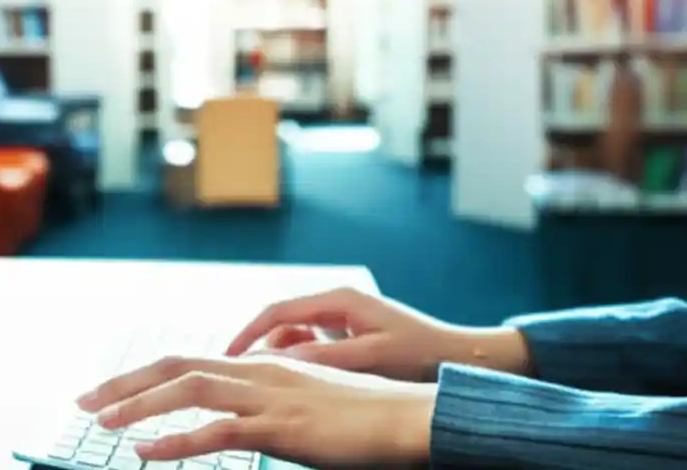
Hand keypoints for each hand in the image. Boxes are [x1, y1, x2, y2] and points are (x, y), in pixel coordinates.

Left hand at [77, 355, 435, 467]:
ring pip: (187, 389)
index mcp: (259, 364)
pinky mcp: (281, 427)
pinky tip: (146, 453)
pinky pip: (217, 432)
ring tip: (100, 423)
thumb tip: (231, 413)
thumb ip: (263, 404)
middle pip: (175, 366)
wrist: (405, 417)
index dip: (142, 375)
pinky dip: (175, 441)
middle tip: (81, 401)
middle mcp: (257, 370)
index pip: (187, 361)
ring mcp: (268, 396)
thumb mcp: (300, 405)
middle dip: (123, 383)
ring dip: (137, 405)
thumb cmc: (359, 416)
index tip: (107, 392)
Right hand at [227, 287, 529, 380]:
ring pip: (295, 336)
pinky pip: (312, 345)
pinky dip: (301, 361)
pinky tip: (301, 385)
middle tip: (239, 378)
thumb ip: (324, 358)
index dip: (247, 334)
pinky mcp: (350, 333)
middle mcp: (337, 303)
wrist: (460, 356)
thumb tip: (277, 363)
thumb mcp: (370, 357)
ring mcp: (343, 318)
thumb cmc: (421, 354)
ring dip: (280, 357)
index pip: (277, 312)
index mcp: (339, 300)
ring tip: (269, 387)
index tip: (226, 358)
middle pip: (281, 323)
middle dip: (258, 348)